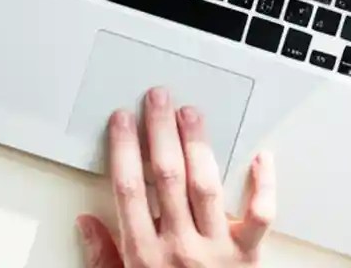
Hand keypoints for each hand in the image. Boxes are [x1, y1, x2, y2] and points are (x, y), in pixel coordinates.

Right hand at [77, 87, 276, 267]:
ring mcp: (216, 251)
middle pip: (165, 176)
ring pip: (205, 185)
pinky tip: (259, 157)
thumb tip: (87, 223)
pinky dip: (263, 184)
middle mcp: (179, 248)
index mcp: (144, 256)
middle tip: (156, 99)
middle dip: (159, 131)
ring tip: (190, 114)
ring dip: (197, 143)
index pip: (128, 188)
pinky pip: (261, 214)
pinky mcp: (249, 258)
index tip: (121, 120)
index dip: (123, 149)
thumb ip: (104, 258)